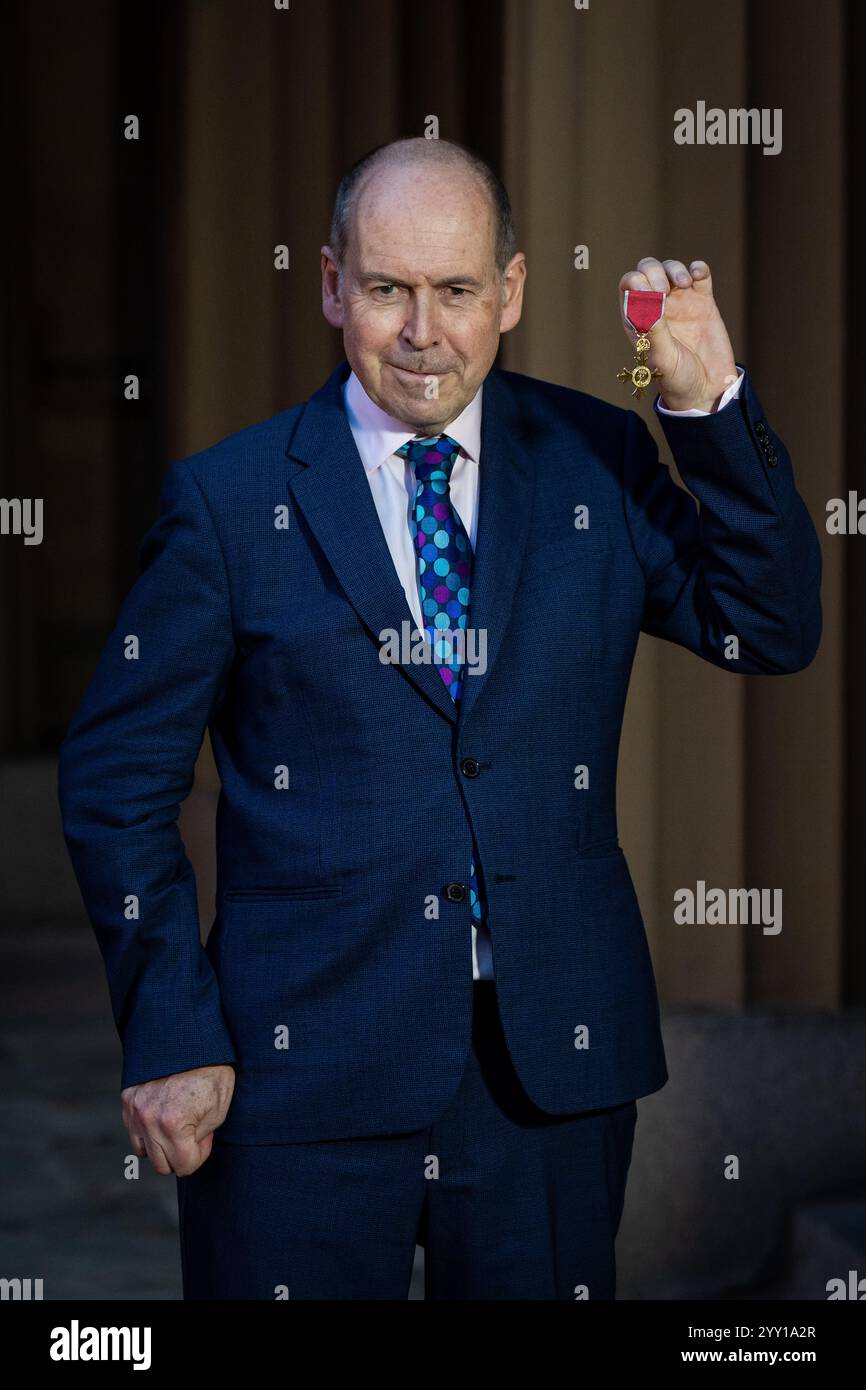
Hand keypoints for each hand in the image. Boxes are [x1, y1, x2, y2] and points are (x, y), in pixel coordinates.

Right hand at [121, 1063, 235, 1176]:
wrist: (192, 1037)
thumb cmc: (212, 1072)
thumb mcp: (218, 1110)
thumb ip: (201, 1139)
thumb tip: (189, 1150)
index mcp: (173, 1124)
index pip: (184, 1166)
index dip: (200, 1154)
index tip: (205, 1137)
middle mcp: (149, 1119)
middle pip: (162, 1165)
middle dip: (181, 1154)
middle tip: (193, 1132)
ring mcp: (135, 1109)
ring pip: (144, 1152)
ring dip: (162, 1145)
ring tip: (178, 1126)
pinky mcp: (128, 1099)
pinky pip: (134, 1132)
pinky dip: (148, 1131)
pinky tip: (164, 1116)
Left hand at [618, 258, 737, 410]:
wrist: (708, 389)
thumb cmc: (677, 379)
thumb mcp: (662, 357)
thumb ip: (654, 328)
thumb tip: (645, 296)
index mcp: (639, 320)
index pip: (629, 286)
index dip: (637, 281)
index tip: (651, 295)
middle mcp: (657, 308)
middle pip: (648, 271)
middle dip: (654, 271)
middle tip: (664, 290)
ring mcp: (680, 302)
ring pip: (671, 269)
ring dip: (675, 269)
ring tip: (684, 284)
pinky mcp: (703, 301)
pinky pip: (699, 274)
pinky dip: (697, 268)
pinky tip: (697, 276)